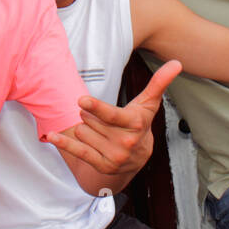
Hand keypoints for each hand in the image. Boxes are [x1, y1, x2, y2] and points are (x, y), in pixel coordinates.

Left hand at [45, 59, 181, 174]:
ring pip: (83, 133)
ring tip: (96, 131)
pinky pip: (78, 152)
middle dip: (90, 116)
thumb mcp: (148, 104)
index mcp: (135, 125)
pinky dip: (63, 144)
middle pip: (92, 121)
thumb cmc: (139, 124)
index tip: (81, 100)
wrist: (136, 159)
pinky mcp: (102, 166)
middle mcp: (125, 143)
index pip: (112, 115)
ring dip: (83, 128)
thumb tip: (176, 62)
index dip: (96, 107)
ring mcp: (114, 157)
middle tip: (99, 119)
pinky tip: (51, 136)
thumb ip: (159, 83)